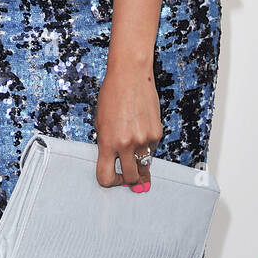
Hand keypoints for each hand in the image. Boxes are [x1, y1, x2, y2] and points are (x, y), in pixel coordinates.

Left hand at [93, 66, 162, 190]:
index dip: (109, 181)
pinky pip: (152, 150)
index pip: (106, 177)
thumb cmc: (111, 96)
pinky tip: (141, 130)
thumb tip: (116, 166)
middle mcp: (126, 144)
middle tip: (127, 174)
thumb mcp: (100, 122)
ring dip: (139, 164)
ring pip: (144, 165)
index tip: (112, 178)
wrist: (130, 76)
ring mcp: (144, 140)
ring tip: (134, 150)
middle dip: (128, 179)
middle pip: (130, 178)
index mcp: (107, 142)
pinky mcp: (157, 134)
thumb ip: (106, 145)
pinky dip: (147, 147)